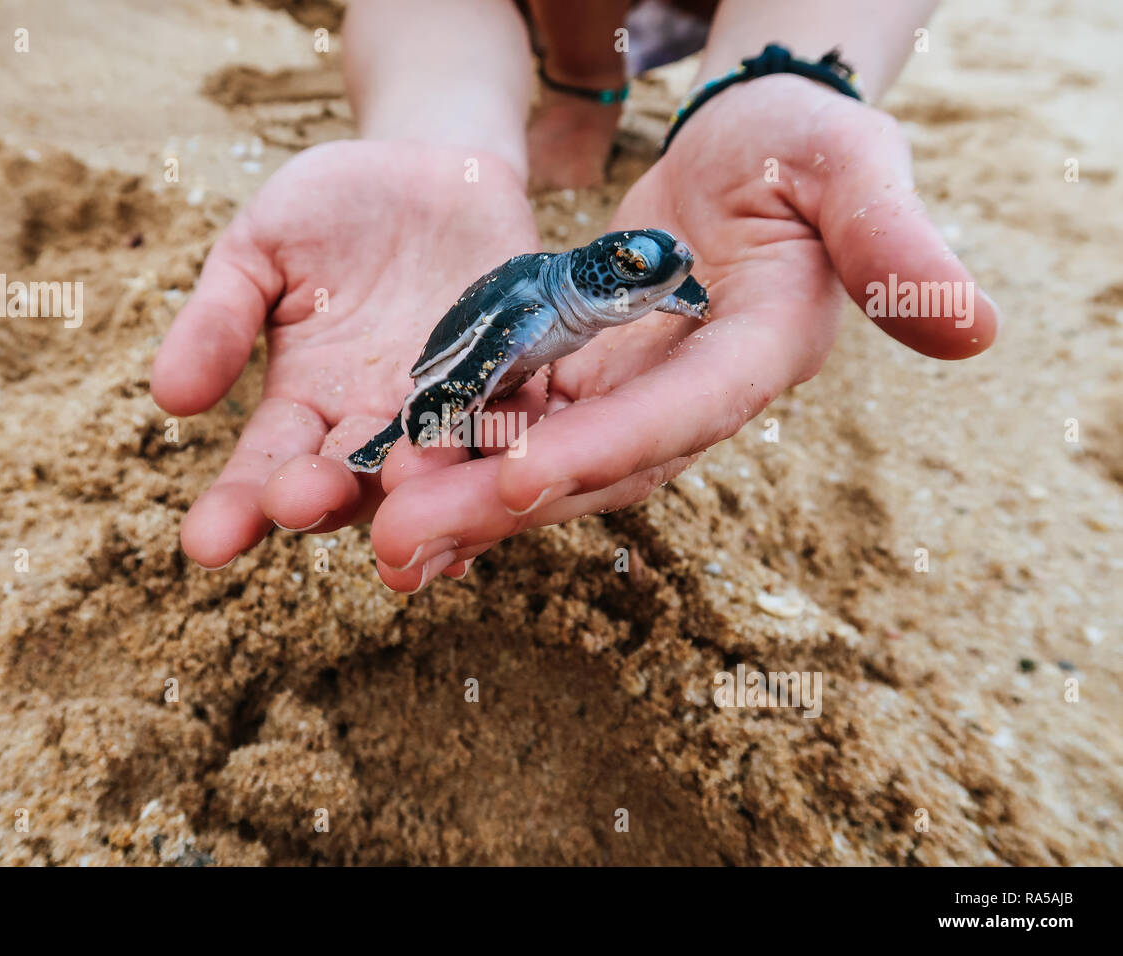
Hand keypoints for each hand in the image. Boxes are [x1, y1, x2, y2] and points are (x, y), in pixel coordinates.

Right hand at [151, 139, 539, 571]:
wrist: (434, 168)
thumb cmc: (332, 210)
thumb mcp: (260, 249)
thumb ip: (221, 319)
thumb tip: (170, 396)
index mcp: (305, 405)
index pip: (264, 467)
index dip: (235, 506)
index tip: (204, 543)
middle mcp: (376, 428)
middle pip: (347, 483)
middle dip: (320, 497)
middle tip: (298, 501)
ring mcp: (451, 414)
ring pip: (435, 472)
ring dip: (420, 493)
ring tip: (399, 498)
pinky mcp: (518, 385)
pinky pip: (516, 425)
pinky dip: (510, 450)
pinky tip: (504, 480)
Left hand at [368, 76, 999, 585]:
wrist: (749, 156)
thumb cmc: (802, 149)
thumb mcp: (850, 169)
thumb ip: (894, 242)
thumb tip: (977, 329)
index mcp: (757, 354)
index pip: (682, 413)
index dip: (605, 446)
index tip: (521, 478)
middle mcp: (690, 397)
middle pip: (594, 463)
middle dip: (499, 504)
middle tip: (401, 541)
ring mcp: (632, 398)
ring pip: (543, 463)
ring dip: (463, 503)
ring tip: (377, 535)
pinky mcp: (586, 383)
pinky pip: (519, 429)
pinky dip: (460, 459)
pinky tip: (390, 484)